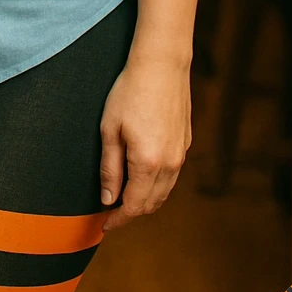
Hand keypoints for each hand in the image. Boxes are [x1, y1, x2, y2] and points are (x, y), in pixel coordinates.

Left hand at [98, 55, 191, 232]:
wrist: (161, 66)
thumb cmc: (130, 93)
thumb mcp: (109, 130)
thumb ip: (110, 168)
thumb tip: (108, 199)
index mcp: (147, 164)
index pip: (133, 206)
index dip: (118, 220)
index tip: (105, 224)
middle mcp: (169, 165)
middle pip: (151, 204)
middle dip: (131, 212)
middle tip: (111, 211)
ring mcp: (180, 155)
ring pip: (164, 192)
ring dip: (145, 200)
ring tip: (124, 195)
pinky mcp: (185, 143)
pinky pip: (172, 175)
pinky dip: (157, 184)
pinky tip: (142, 175)